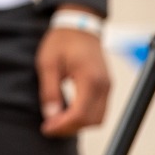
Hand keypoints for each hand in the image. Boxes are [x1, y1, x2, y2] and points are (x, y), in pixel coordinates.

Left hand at [38, 8, 111, 136]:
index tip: (47, 128)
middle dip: (70, 128)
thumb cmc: (61, 41)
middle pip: (92, 120)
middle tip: (49, 127)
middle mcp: (104, 85)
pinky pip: (99, 109)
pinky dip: (84, 116)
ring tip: (56, 121)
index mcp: (90, 79)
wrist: (78, 26)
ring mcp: (107, 86)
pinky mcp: (106, 86)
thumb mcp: (47, 63)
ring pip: (98, 118)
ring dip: (78, 124)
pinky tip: (67, 113)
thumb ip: (49, 90)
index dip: (63, 126)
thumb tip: (50, 115)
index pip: (81, 114)